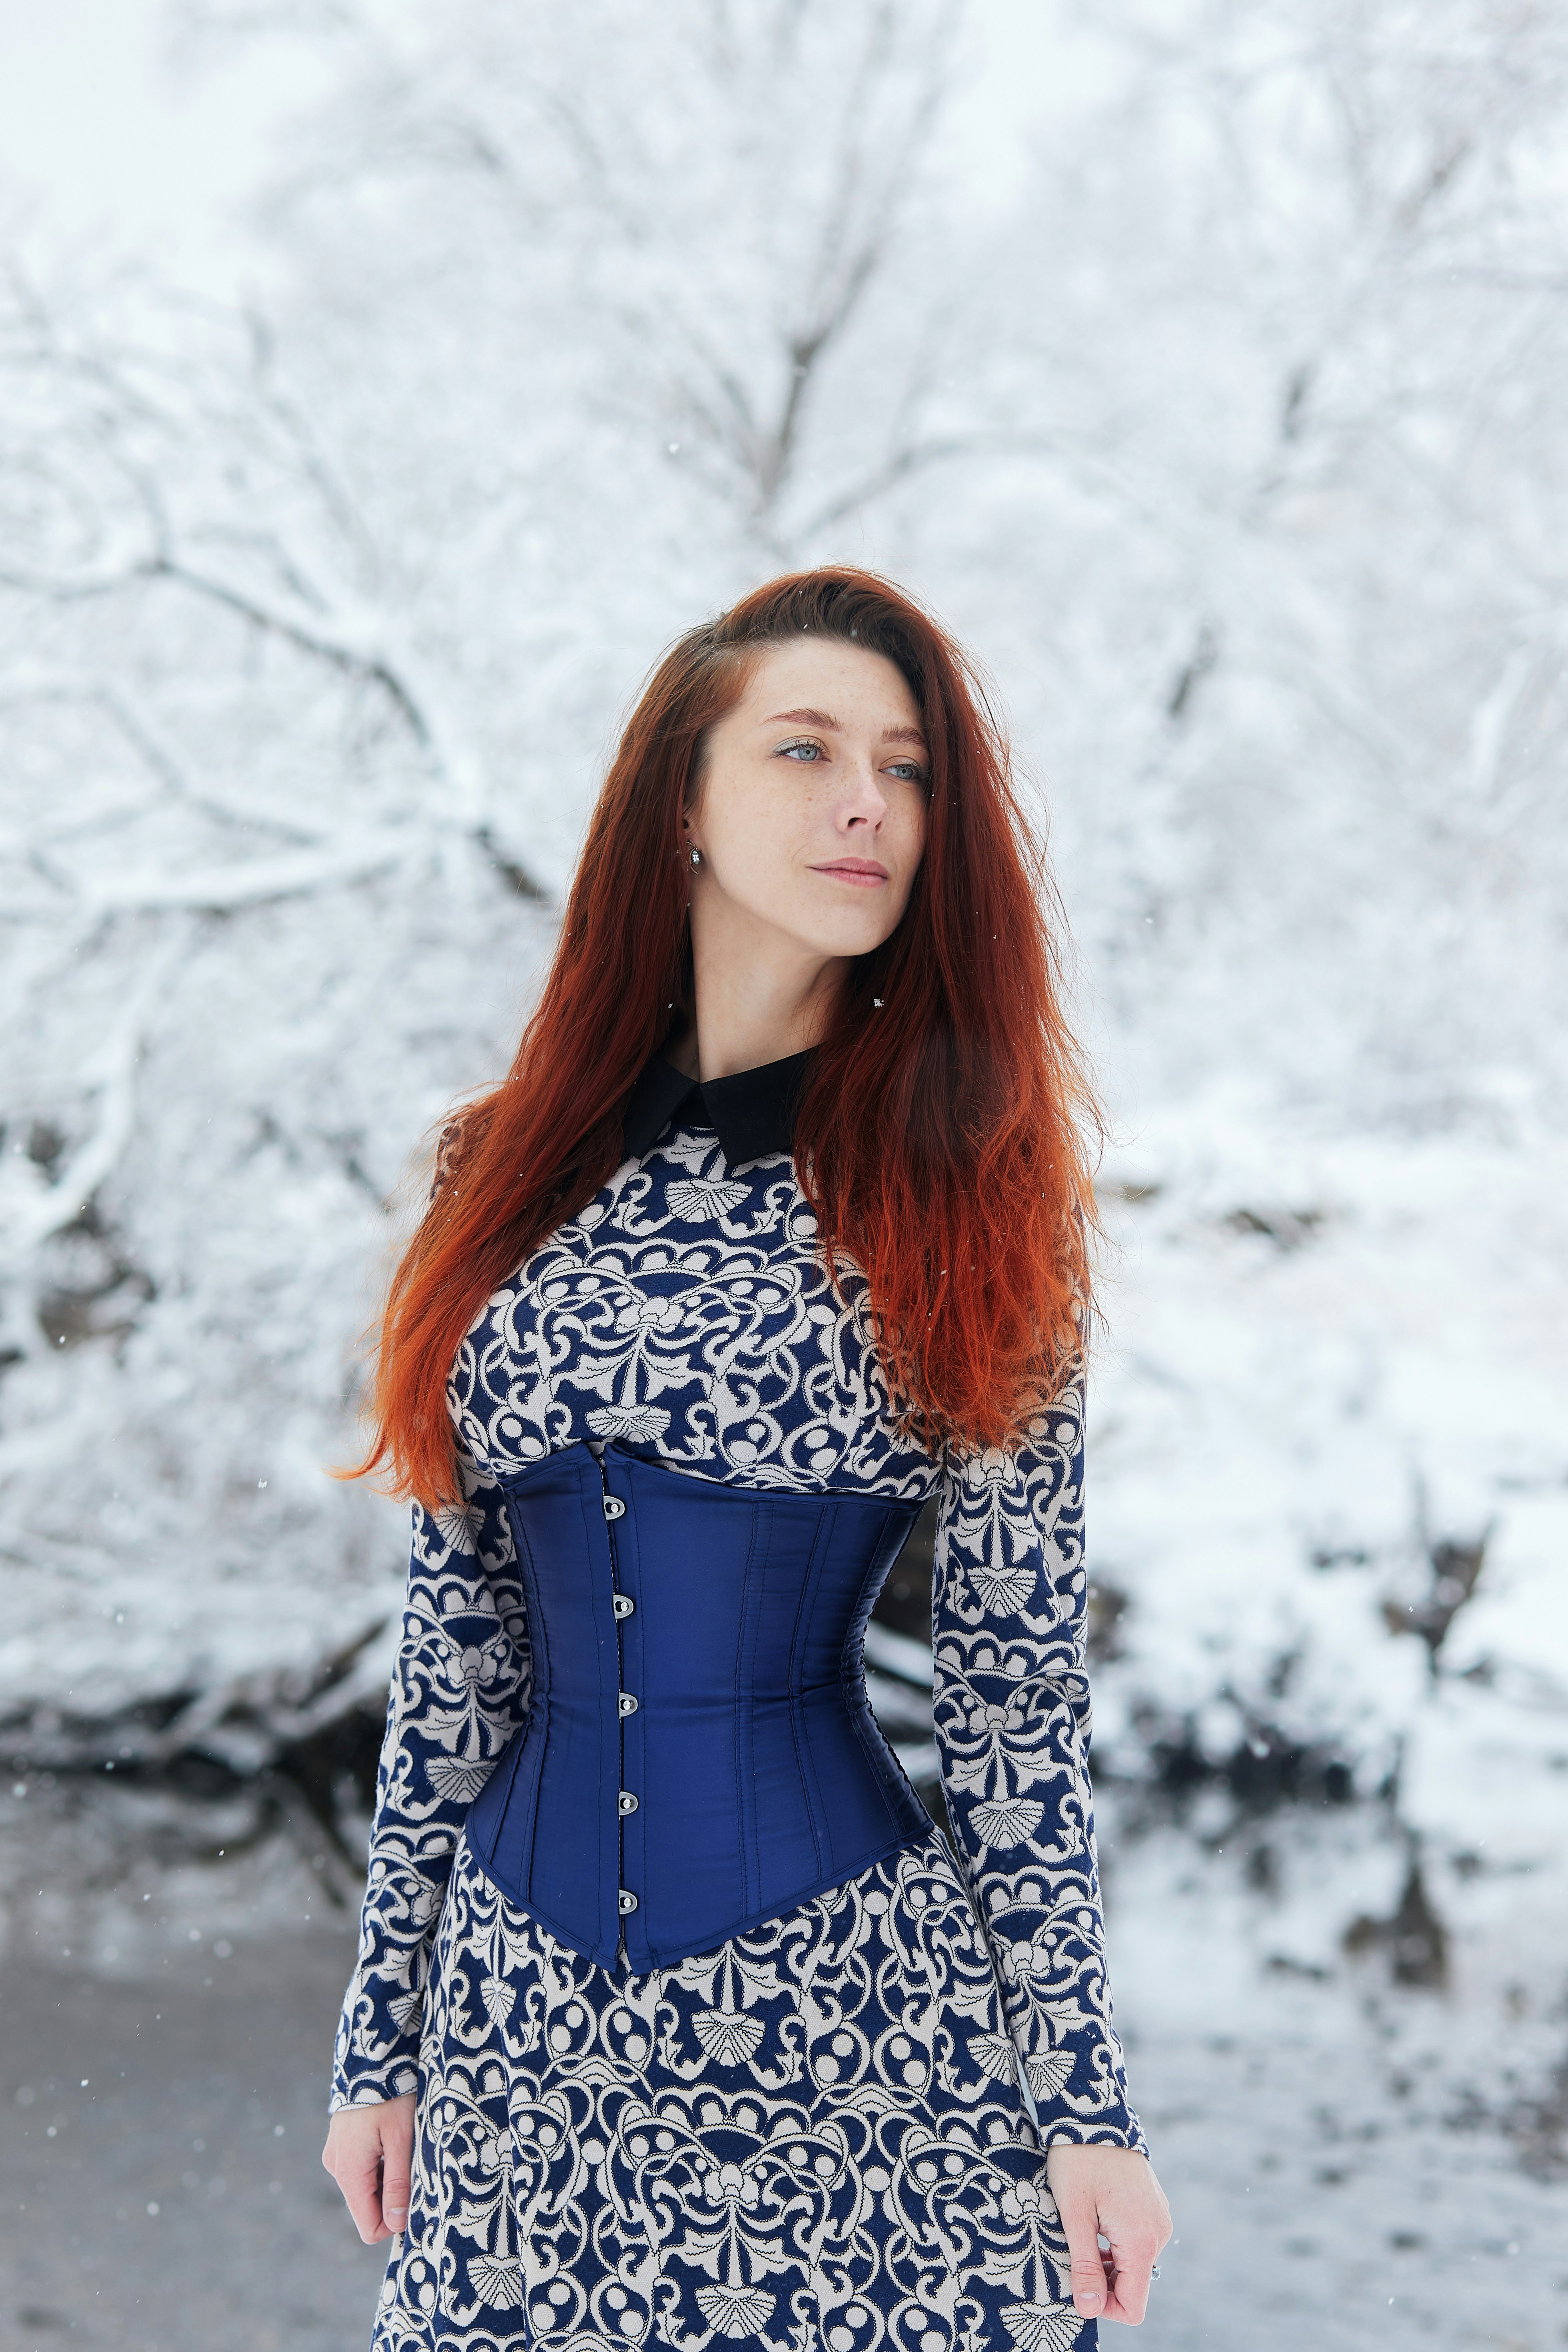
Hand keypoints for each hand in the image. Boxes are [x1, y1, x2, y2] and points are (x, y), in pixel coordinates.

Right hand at [322, 2093, 416, 2242]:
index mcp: (350, 2172)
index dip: (394, 2223)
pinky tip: (392, 2138)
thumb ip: (398, 2184)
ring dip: (388, 2178)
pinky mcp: (342, 2144)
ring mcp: (337, 2155)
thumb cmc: (390, 2095)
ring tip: (404, 2146)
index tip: (416, 2199)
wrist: (370, 2057)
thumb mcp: (402, 2139)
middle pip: (368, 2207)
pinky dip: (379, 2163)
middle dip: (393, 2196)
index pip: (369, 2227)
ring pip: (366, 2187)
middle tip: (414, 2165)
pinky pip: (361, 2168)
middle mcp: (337, 2168)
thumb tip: (397, 2225)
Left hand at [1046, 2140, 1171, 2326]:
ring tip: (1080, 2232)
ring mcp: (1158, 2219)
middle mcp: (1158, 2234)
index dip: (1103, 2307)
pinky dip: (1115, 2243)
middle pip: (1132, 2285)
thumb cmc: (1079, 2161)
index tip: (1077, 2284)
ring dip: (1106, 2261)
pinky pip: (1136, 2241)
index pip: (1133, 2305)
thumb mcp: (1074, 2215)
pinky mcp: (1152, 2207)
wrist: (1095, 2113)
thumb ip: (1084, 2265)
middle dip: (1101, 2281)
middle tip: (1071, 2252)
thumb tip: (1088, 2308)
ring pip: (1133, 2263)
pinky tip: (1094, 2220)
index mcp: (1142, 2240)